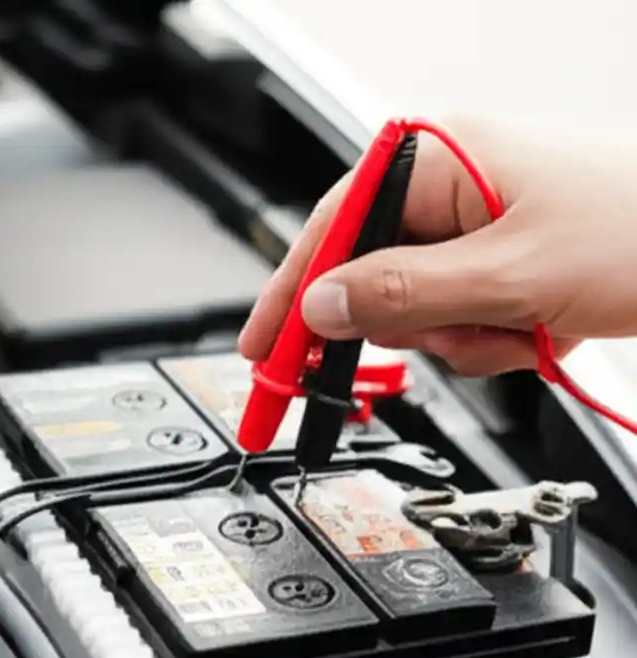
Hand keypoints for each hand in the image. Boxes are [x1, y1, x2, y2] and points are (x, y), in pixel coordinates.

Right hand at [239, 117, 636, 375]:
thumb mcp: (512, 274)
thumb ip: (402, 294)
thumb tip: (320, 309)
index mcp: (435, 156)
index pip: (329, 231)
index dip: (291, 298)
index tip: (264, 353)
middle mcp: (448, 181)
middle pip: (372, 278)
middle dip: (417, 325)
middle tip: (456, 337)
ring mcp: (475, 220)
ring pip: (418, 308)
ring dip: (467, 335)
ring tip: (525, 324)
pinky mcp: (500, 254)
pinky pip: (459, 314)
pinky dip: (494, 336)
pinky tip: (539, 326)